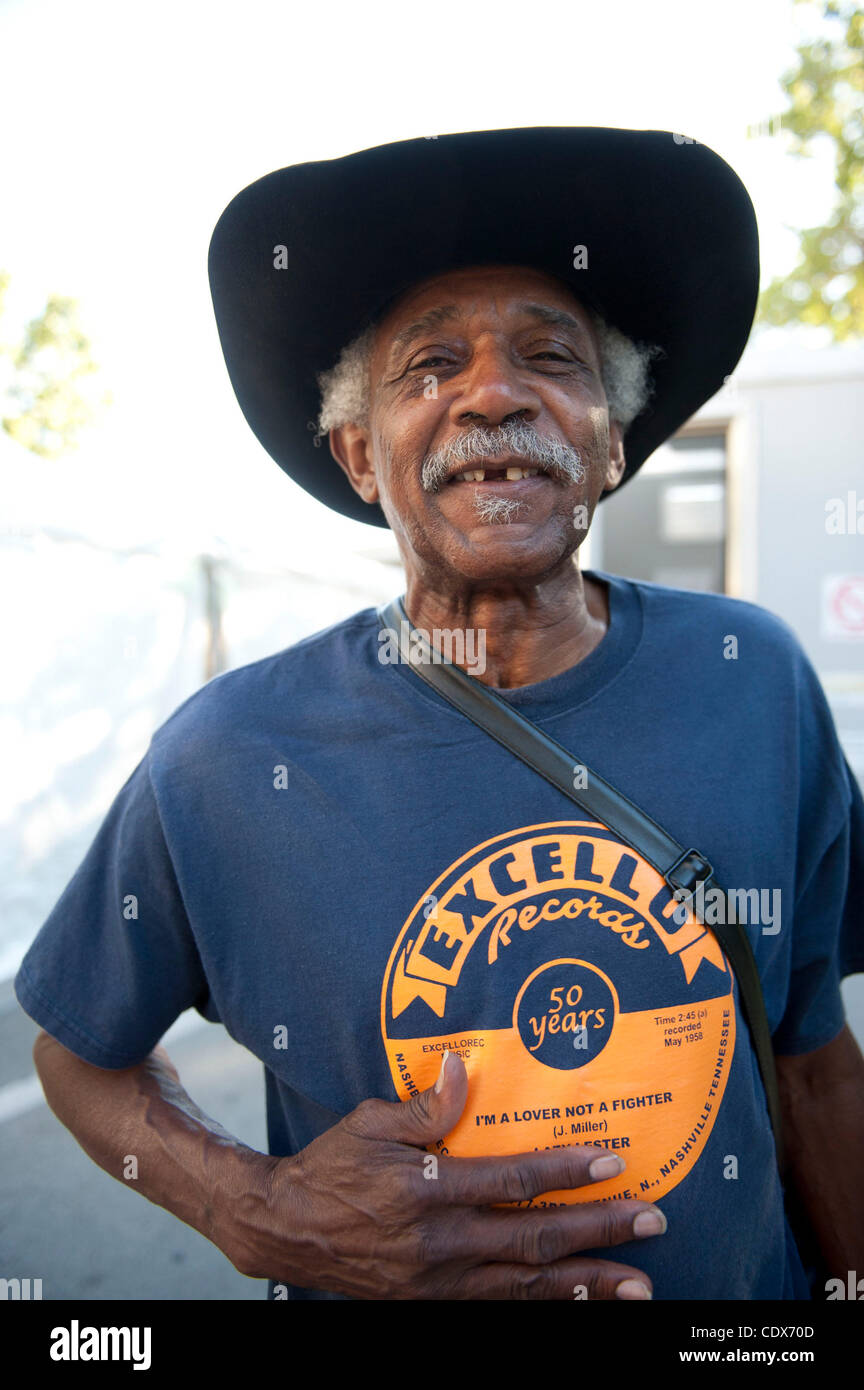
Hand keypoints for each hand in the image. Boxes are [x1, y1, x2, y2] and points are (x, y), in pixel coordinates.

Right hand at [226, 1051, 664, 1298]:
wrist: (285, 1230)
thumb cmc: (331, 1167)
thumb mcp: (370, 1122)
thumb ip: (425, 1103)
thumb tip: (465, 1066)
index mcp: (426, 1191)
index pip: (511, 1181)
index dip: (564, 1173)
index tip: (611, 1163)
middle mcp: (439, 1244)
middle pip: (534, 1239)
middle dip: (599, 1231)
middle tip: (652, 1221)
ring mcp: (437, 1283)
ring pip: (526, 1286)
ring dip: (586, 1284)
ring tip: (637, 1284)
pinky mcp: (432, 1304)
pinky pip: (499, 1308)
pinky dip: (544, 1307)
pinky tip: (580, 1302)